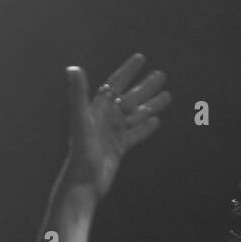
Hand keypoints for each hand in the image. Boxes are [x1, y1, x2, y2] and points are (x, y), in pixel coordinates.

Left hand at [63, 53, 171, 199]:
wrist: (84, 183)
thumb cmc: (81, 152)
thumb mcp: (81, 121)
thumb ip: (77, 94)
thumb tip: (73, 68)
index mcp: (97, 109)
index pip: (114, 84)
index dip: (127, 71)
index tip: (141, 58)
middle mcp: (105, 119)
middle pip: (129, 98)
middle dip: (145, 86)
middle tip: (162, 75)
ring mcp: (112, 134)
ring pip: (135, 115)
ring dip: (150, 105)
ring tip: (168, 96)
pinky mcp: (118, 148)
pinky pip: (135, 134)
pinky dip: (145, 127)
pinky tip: (157, 121)